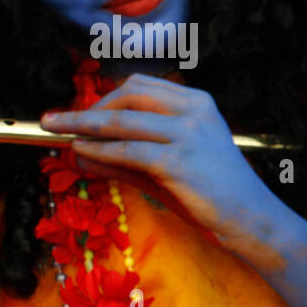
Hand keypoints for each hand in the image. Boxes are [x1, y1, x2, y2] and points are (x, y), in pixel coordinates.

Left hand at [41, 75, 284, 264]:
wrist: (250, 220)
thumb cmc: (213, 195)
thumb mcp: (169, 167)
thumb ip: (127, 158)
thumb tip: (80, 151)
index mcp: (198, 103)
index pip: (140, 87)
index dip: (105, 98)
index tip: (81, 113)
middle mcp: (194, 110)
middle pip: (128, 95)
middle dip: (89, 107)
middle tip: (61, 123)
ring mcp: (187, 133)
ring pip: (120, 120)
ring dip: (81, 125)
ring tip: (56, 131)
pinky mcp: (176, 160)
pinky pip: (125, 150)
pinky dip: (98, 150)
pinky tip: (81, 154)